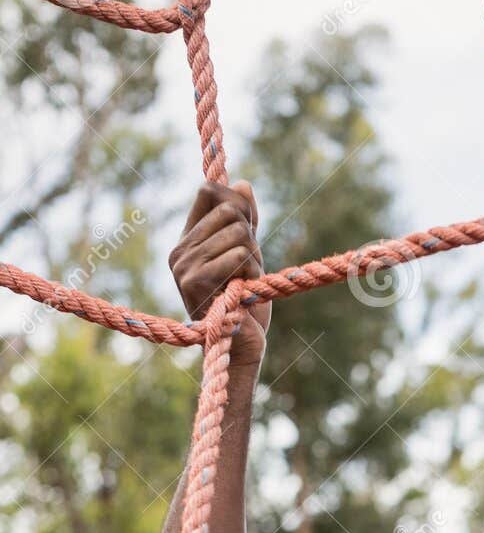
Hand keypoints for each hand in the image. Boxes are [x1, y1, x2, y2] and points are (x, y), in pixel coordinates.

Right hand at [168, 179, 270, 366]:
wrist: (240, 347)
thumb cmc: (245, 304)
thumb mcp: (247, 255)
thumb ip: (245, 222)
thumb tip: (243, 184)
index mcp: (187, 241)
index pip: (209, 190)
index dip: (238, 202)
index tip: (249, 230)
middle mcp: (179, 251)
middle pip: (230, 210)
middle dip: (251, 237)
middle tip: (248, 268)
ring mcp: (184, 266)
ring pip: (239, 233)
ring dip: (256, 259)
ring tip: (246, 283)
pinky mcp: (195, 281)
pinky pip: (239, 255)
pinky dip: (255, 272)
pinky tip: (246, 292)